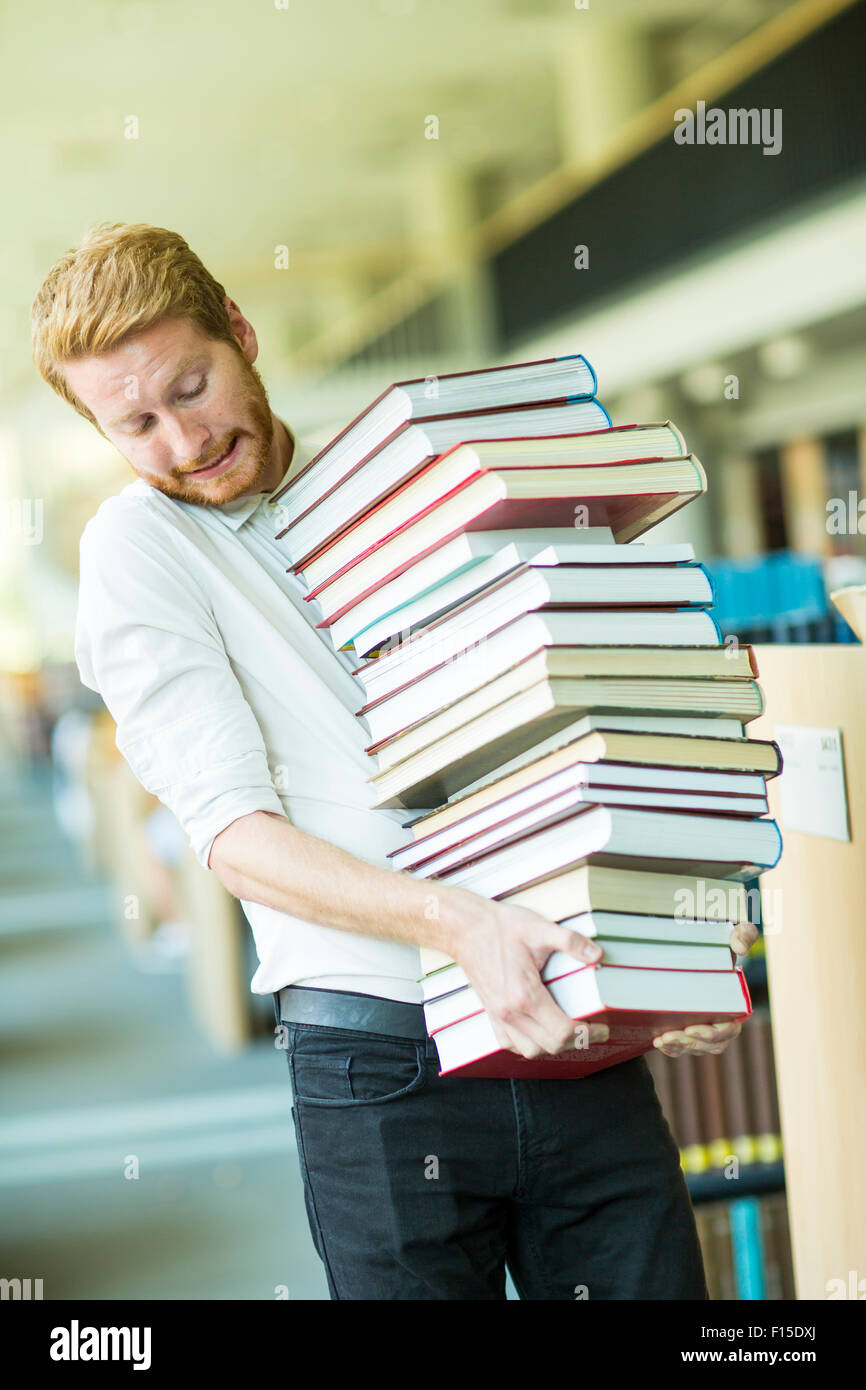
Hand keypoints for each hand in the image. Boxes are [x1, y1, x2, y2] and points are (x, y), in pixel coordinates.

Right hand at [447, 894, 609, 1059]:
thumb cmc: (501, 928)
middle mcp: (510, 1012)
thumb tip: (596, 955)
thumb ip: (570, 941)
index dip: (588, 1033)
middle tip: (593, 1029)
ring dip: (553, 1045)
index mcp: (524, 994)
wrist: (466, 929)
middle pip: (551, 1045)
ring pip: (530, 1051)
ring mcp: (499, 1016)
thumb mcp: (539, 928)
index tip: (603, 1027)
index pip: (563, 1030)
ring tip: (568, 1030)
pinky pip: (510, 1044)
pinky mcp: (491, 1014)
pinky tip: (540, 1030)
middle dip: (577, 1041)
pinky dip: (528, 1044)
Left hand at [653, 919, 758, 1057]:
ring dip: (679, 1046)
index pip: (729, 1029)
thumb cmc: (719, 942)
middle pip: (711, 1044)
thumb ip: (743, 934)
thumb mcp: (732, 933)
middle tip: (671, 1035)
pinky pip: (682, 1046)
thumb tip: (740, 947)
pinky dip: (672, 1047)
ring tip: (662, 1038)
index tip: (693, 1028)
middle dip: (691, 1042)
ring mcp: (705, 1027)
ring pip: (695, 1047)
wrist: (694, 948)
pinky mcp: (688, 1028)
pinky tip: (658, 1040)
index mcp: (735, 1005)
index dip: (713, 1033)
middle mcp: (722, 1020)